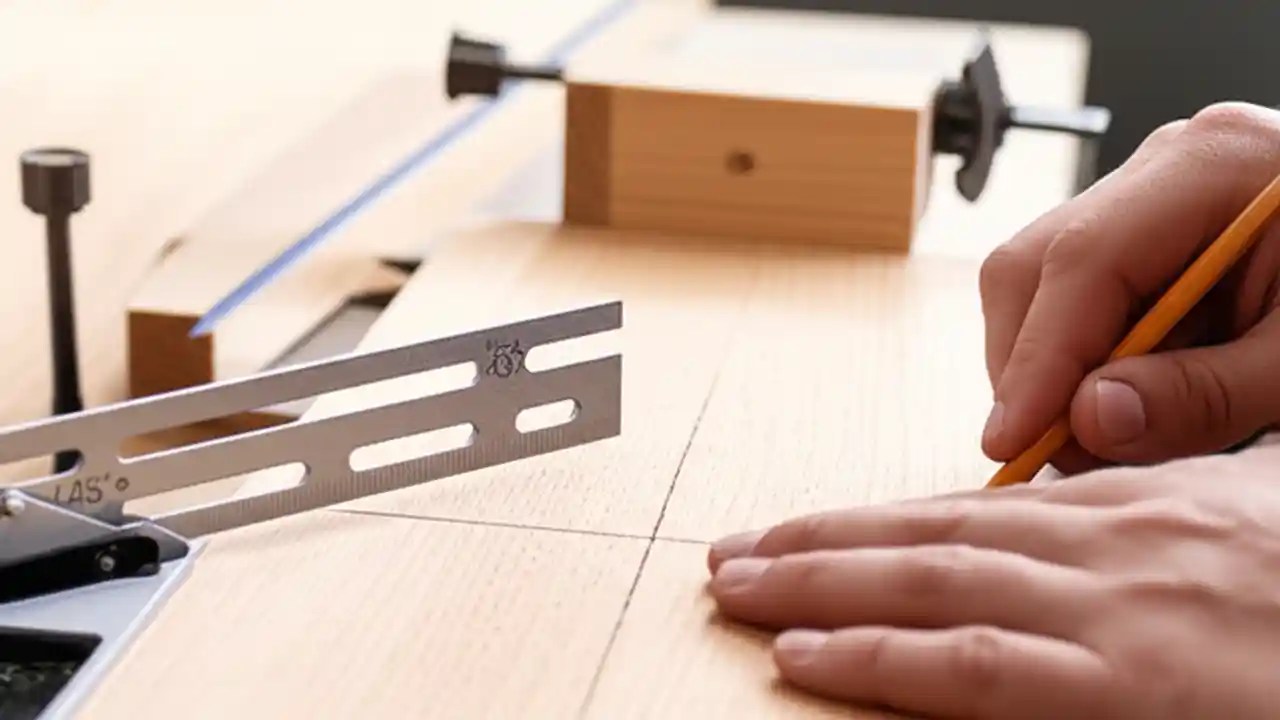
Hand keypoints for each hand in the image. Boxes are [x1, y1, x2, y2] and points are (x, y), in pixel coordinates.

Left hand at [704, 445, 1279, 718]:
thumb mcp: (1248, 516)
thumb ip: (1157, 509)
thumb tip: (1084, 499)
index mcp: (1131, 506)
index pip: (967, 509)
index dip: (871, 521)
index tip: (797, 530)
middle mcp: (1104, 545)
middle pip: (925, 537)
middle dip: (815, 548)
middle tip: (728, 557)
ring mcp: (1112, 615)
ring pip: (929, 587)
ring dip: (818, 591)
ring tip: (737, 593)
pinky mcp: (1128, 689)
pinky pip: (975, 671)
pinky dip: (881, 662)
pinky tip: (809, 661)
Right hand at [979, 102, 1279, 473]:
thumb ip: (1204, 393)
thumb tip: (1088, 421)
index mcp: (1216, 165)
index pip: (1082, 260)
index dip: (1036, 359)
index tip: (1011, 443)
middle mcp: (1168, 166)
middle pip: (1039, 266)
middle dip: (1034, 370)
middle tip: (1064, 454)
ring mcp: (1152, 194)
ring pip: (1044, 286)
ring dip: (1059, 372)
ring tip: (1113, 436)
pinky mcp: (1151, 232)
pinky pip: (1082, 299)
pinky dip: (1090, 361)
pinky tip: (1134, 400)